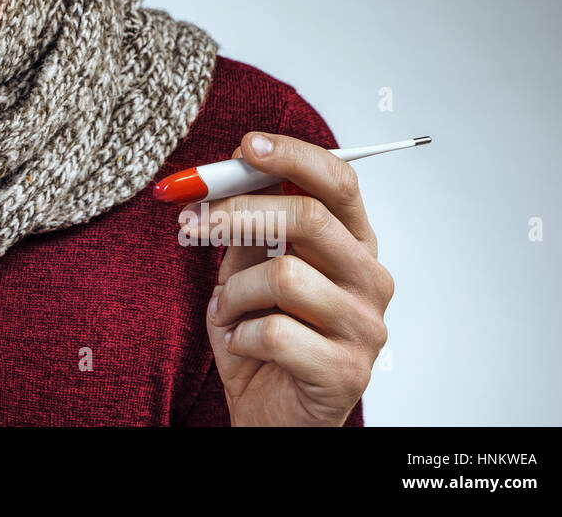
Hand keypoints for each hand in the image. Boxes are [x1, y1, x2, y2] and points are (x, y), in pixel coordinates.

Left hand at [184, 132, 393, 425]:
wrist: (273, 415)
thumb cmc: (262, 335)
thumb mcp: (247, 271)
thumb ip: (249, 228)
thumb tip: (221, 178)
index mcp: (353, 244)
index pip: (338, 182)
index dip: (292, 157)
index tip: (245, 145)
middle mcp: (371, 279)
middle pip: (310, 218)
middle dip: (237, 213)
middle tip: (190, 224)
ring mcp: (366, 327)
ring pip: (284, 275)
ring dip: (233, 291)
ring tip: (226, 310)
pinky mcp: (347, 371)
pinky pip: (274, 332)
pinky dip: (239, 334)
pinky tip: (241, 344)